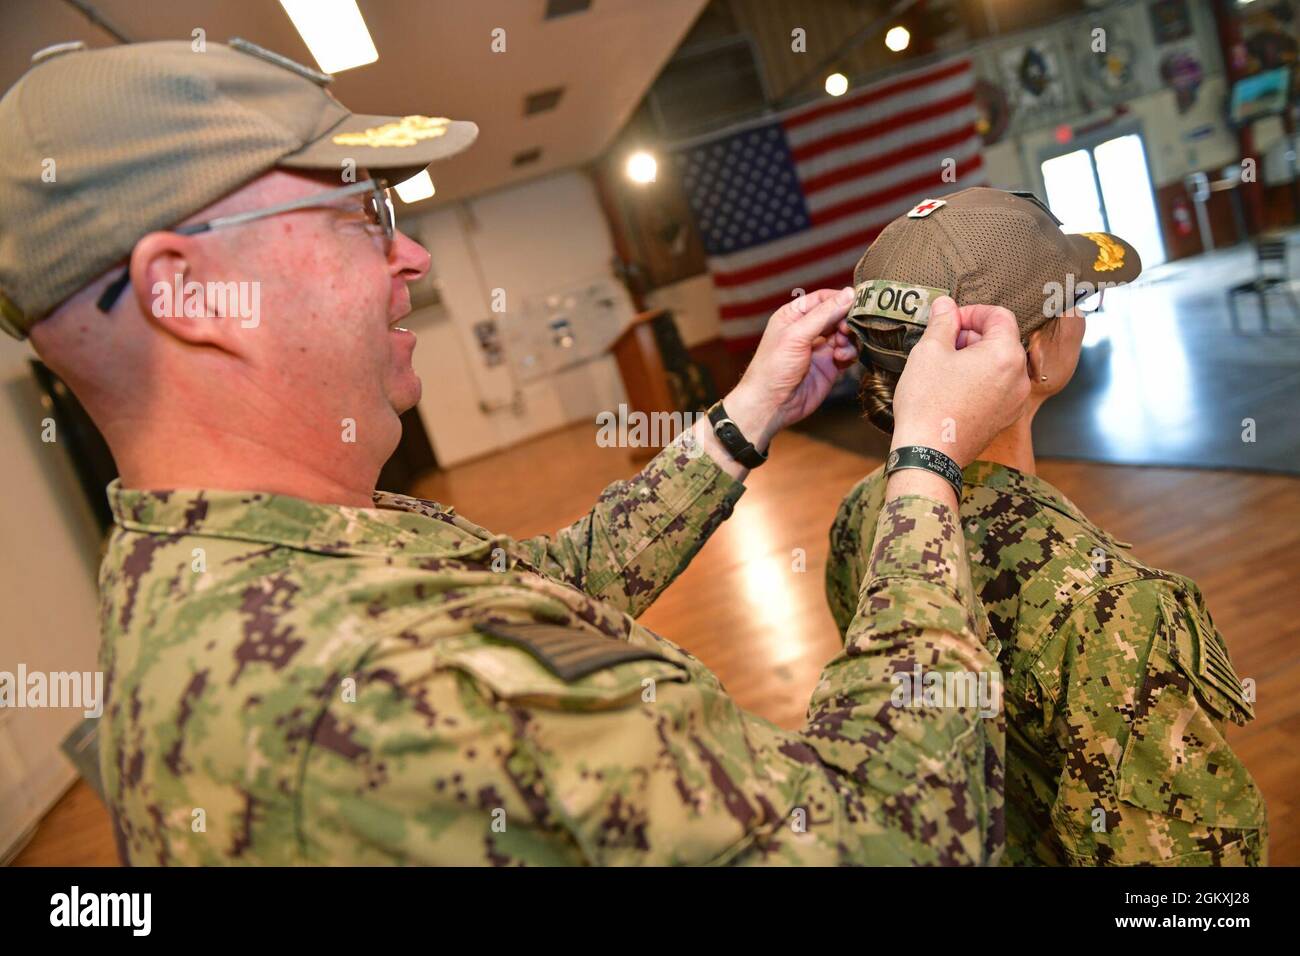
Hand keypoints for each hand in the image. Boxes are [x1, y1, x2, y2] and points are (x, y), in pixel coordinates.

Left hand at [723, 287, 858, 448]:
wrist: (772, 405)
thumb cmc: (774, 367)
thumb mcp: (797, 335)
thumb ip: (824, 314)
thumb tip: (848, 293)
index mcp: (794, 315)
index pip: (823, 298)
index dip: (840, 298)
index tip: (857, 301)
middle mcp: (808, 329)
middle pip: (838, 315)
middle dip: (846, 320)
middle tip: (847, 329)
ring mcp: (820, 348)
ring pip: (845, 334)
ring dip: (849, 338)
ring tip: (841, 346)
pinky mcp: (829, 366)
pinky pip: (847, 353)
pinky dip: (849, 354)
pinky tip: (840, 359)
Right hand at [889, 295, 1028, 467]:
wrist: (929, 454)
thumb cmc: (928, 402)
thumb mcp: (929, 351)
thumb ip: (942, 322)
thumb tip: (945, 305)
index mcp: (1006, 354)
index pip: (999, 315)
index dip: (972, 312)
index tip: (949, 320)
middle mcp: (1019, 377)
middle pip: (1002, 340)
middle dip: (972, 335)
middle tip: (942, 344)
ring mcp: (1015, 401)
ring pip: (999, 365)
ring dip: (976, 358)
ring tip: (945, 367)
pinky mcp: (1005, 418)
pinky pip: (998, 388)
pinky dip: (980, 380)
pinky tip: (953, 388)